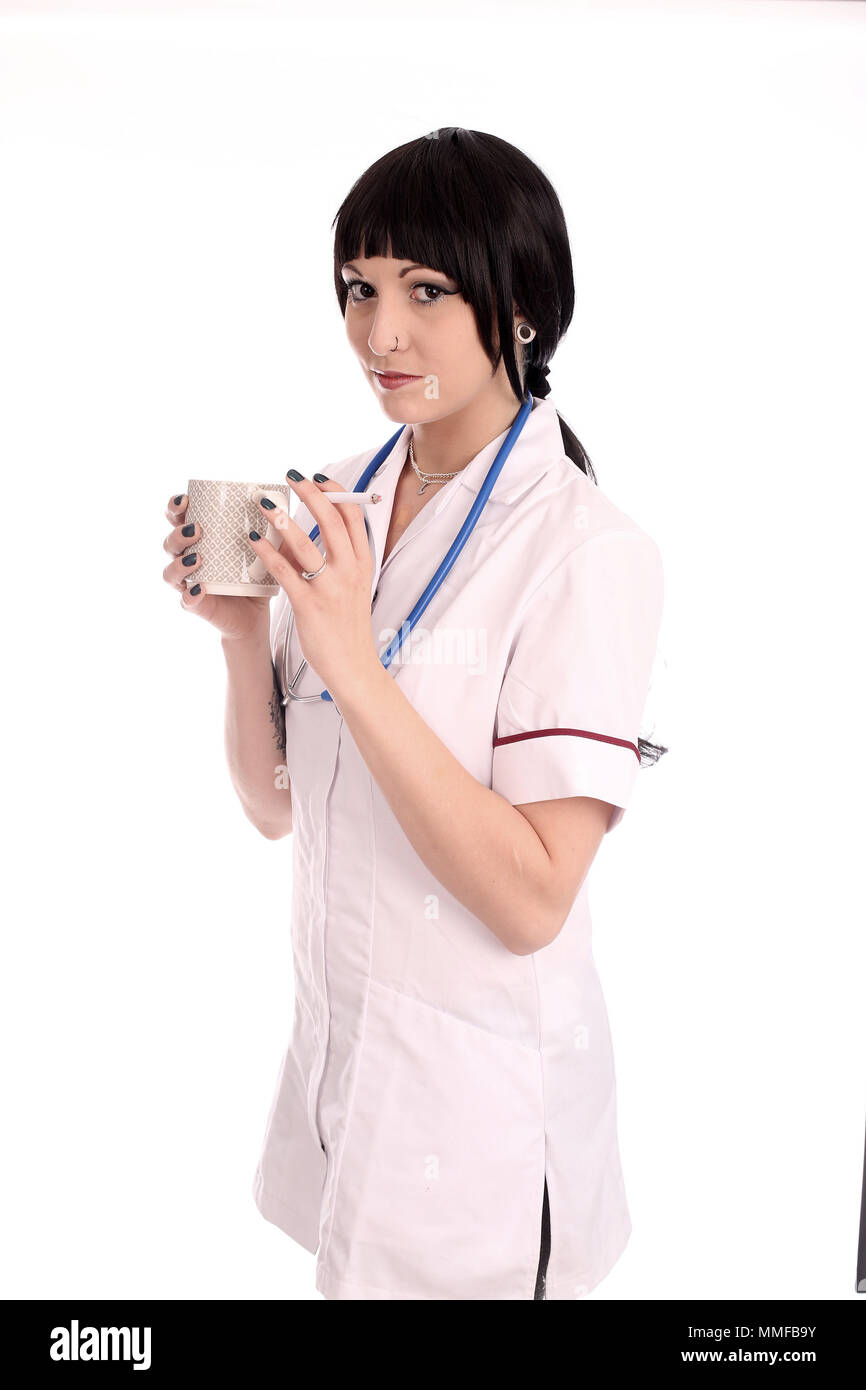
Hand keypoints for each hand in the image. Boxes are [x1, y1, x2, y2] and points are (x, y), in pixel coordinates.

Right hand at [162, 492, 270, 642]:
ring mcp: (189, 582)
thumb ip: (271, 533)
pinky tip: (200, 588)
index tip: (185, 498)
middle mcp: (188, 559)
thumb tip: (284, 508)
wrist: (256, 614)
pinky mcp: (195, 604)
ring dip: (180, 563)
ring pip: (170, 571)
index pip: (178, 519)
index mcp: (200, 540)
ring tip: (197, 558)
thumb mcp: (266, 552)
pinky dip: (190, 595)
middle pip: (170, 542)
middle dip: (178, 533)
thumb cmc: (255, 578)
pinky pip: (185, 600)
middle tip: (196, 529)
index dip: (174, 507)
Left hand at [248, 474, 381, 697]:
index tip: (317, 478)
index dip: (335, 492)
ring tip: (263, 502)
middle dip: (309, 493)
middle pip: (331, 520)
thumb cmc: (347, 625)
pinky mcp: (308, 605)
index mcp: (362, 563)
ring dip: (281, 518)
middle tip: (289, 476)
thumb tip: (309, 530)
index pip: (353, 516)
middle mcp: (349, 571)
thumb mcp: (352, 586)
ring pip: (304, 543)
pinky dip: (265, 551)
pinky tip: (251, 539)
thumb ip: (337, 558)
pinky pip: (283, 571)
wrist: (352, 665)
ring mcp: (329, 588)